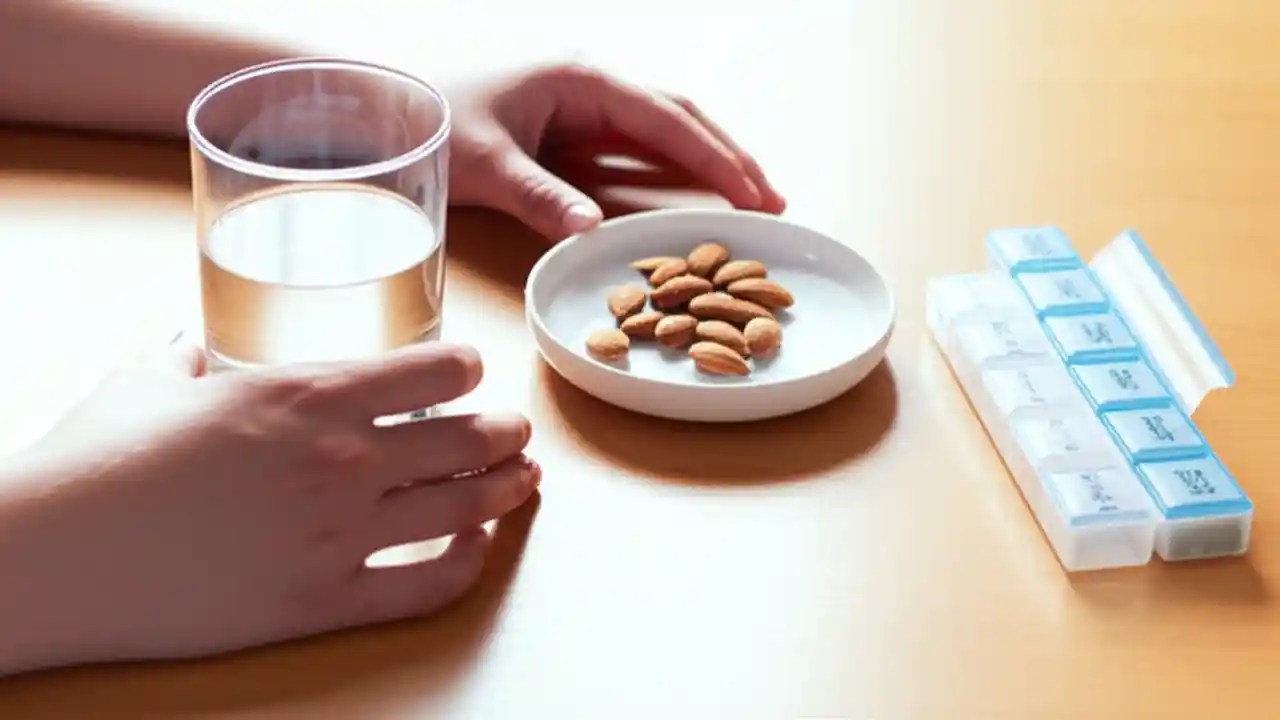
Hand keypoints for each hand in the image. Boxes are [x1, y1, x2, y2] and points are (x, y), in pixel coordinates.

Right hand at [0, 340, 536, 674]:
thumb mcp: (147, 382)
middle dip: (505, 430)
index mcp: (310, 392)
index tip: (471, 373)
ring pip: (468, 505)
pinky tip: (477, 549)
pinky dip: (468, 564)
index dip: (468, 370)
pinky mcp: (326, 600)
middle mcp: (344, 457)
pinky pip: (429, 585)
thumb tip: (187, 349)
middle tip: (514, 431)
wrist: (57, 552)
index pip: (437, 369)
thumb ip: (186, 359)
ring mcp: (342, 532)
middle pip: (470, 436)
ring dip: (508, 489)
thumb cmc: (96, 459)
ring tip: (524, 480)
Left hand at [445, 62, 786, 239]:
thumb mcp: (485, 164)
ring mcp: (586, 110)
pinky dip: (673, 173)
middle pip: (681, 117)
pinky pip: (638, 152)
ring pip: (666, 132)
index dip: (715, 157)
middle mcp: (593, 87)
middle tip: (775, 201)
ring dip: (710, 162)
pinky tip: (697, 197)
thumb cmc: (432, 124)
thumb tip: (591, 233)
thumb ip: (538, 196)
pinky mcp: (575, 134)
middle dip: (730, 156)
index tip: (754, 193)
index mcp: (582, 79)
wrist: (388, 112)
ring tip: (754, 199)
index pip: (667, 117)